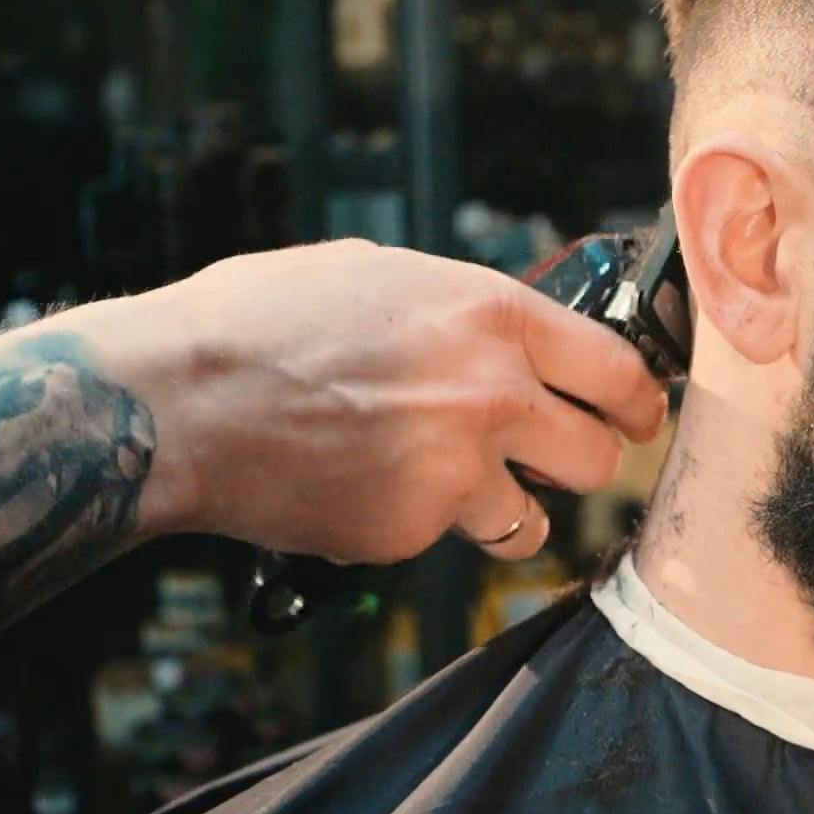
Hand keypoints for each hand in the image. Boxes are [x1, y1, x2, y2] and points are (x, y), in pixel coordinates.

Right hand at [65, 239, 668, 563]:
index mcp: (491, 317)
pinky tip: (368, 488)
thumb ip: (461, 310)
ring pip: (533, 519)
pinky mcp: (408, 532)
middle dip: (585, 459)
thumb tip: (507, 331)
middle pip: (600, 456)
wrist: (174, 400)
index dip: (639, 399)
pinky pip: (443, 538)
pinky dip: (418, 525)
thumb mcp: (380, 275)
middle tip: (561, 457)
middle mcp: (490, 395)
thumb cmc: (261, 321)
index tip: (639, 414)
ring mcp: (452, 472)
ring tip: (460, 487)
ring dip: (511, 510)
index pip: (619, 370)